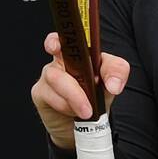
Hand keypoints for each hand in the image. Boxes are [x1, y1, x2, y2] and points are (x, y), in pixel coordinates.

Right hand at [31, 32, 131, 149]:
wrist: (84, 126)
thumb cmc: (96, 99)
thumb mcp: (112, 84)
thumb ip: (117, 75)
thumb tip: (113, 84)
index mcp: (80, 53)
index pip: (71, 36)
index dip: (66, 32)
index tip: (62, 38)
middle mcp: (62, 60)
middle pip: (55, 45)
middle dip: (55, 45)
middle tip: (58, 51)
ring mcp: (49, 75)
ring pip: (57, 77)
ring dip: (74, 96)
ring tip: (87, 110)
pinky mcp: (40, 92)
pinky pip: (50, 94)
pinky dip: (65, 105)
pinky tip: (73, 112)